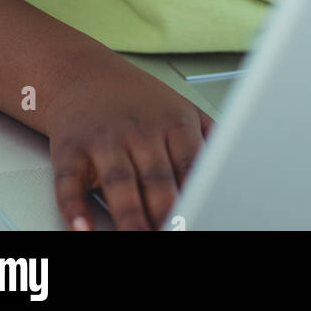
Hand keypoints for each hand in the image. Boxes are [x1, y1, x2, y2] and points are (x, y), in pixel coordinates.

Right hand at [44, 53, 214, 230]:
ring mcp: (104, 139)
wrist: (80, 72)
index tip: (206, 213)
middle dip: (167, 212)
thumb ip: (208, 139)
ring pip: (120, 182)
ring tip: (139, 238)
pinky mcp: (71, 150)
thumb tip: (239, 169)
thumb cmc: (135, 99)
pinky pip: (70, 183)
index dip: (199, 193)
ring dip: (130, 216)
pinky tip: (83, 228)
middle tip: (172, 233)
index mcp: (173, 122)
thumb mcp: (180, 108)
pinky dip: (74, 208)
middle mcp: (139, 130)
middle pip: (157, 179)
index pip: (191, 165)